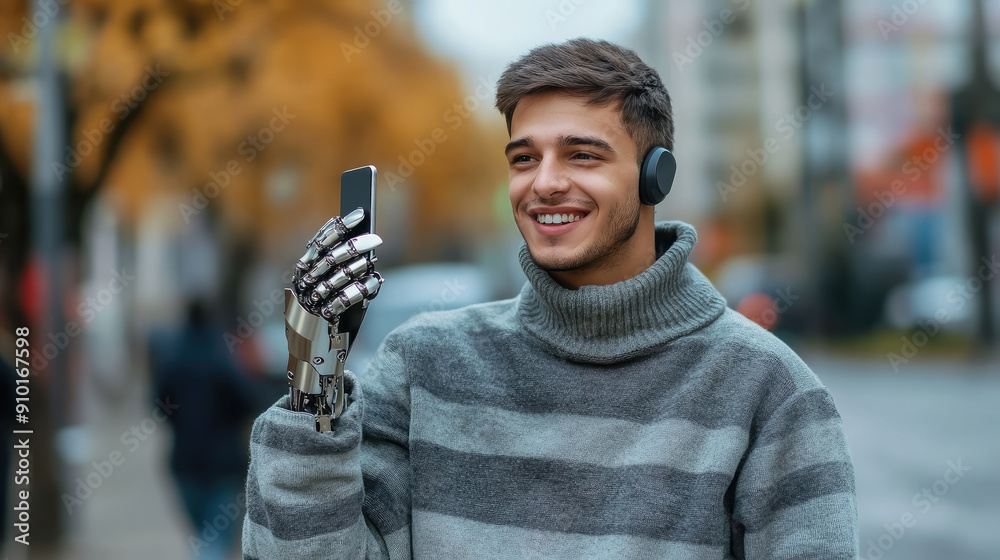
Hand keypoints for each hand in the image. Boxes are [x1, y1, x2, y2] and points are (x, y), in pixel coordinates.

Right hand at [284, 208, 383, 428]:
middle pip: (328, 258)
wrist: (315, 369)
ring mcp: (310, 307)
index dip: (337, 227)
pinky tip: (376, 281)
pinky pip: (345, 300)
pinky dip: (363, 288)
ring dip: (359, 265)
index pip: (317, 245)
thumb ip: (344, 274)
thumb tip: (367, 252)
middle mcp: (300, 291)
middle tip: (375, 237)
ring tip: (375, 258)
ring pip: (337, 277)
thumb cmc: (329, 328)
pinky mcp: (322, 324)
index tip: (357, 213)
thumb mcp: (334, 296)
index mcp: (300, 279)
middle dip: (353, 244)